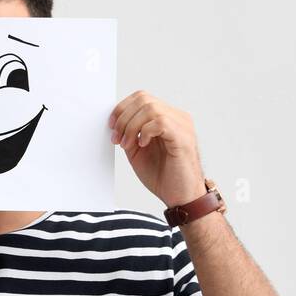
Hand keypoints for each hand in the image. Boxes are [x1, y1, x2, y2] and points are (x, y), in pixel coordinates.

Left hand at [109, 91, 206, 206]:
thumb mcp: (138, 152)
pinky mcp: (183, 138)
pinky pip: (160, 122)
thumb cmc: (164, 177)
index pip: (142, 98)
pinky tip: (143, 145)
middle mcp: (177, 117)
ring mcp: (182, 126)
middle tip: (117, 138)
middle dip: (123, 117)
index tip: (111, 126)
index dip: (122, 109)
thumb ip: (129, 134)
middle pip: (144, 99)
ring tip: (128, 145)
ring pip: (150, 108)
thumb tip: (114, 122)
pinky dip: (145, 132)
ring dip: (131, 126)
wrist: (181, 198)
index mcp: (167, 118)